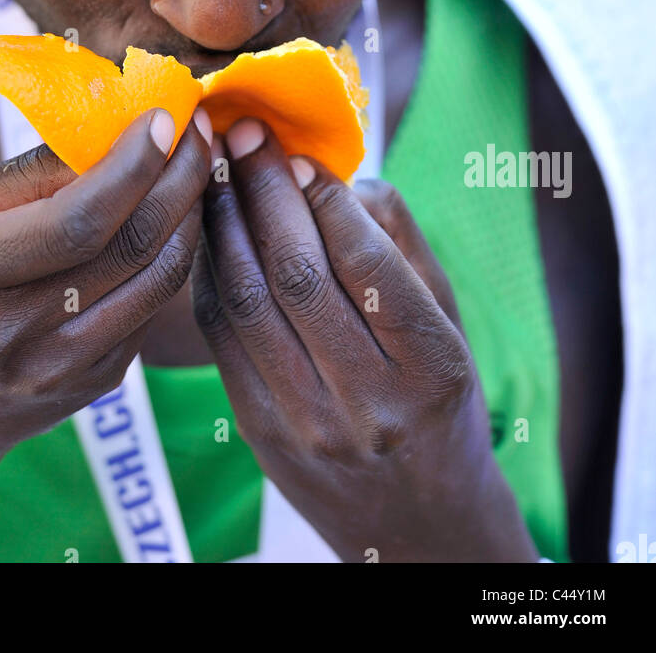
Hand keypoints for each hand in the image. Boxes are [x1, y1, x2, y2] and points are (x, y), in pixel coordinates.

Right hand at [0, 107, 211, 470]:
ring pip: (156, 281)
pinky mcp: (90, 389)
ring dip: (191, 215)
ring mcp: (52, 370)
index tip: (164, 117)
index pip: (74, 219)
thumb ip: (34, 172)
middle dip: (180, 177)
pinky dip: (172, 257)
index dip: (133, 165)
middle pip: (128, 247)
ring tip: (198, 168)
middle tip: (199, 130)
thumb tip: (119, 125)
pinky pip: (151, 310)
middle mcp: (6, 332)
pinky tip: (176, 221)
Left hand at [190, 119, 538, 563]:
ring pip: (246, 300)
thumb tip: (334, 176)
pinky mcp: (259, 432)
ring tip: (217, 168)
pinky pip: (220, 334)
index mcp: (431, 370)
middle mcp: (368, 403)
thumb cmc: (437, 401)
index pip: (365, 263)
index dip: (323, 195)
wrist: (413, 522)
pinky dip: (209, 269)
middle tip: (245, 136)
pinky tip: (209, 227)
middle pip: (296, 274)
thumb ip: (400, 244)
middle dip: (263, 191)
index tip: (298, 151)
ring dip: (224, 221)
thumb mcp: (448, 323)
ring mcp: (306, 424)